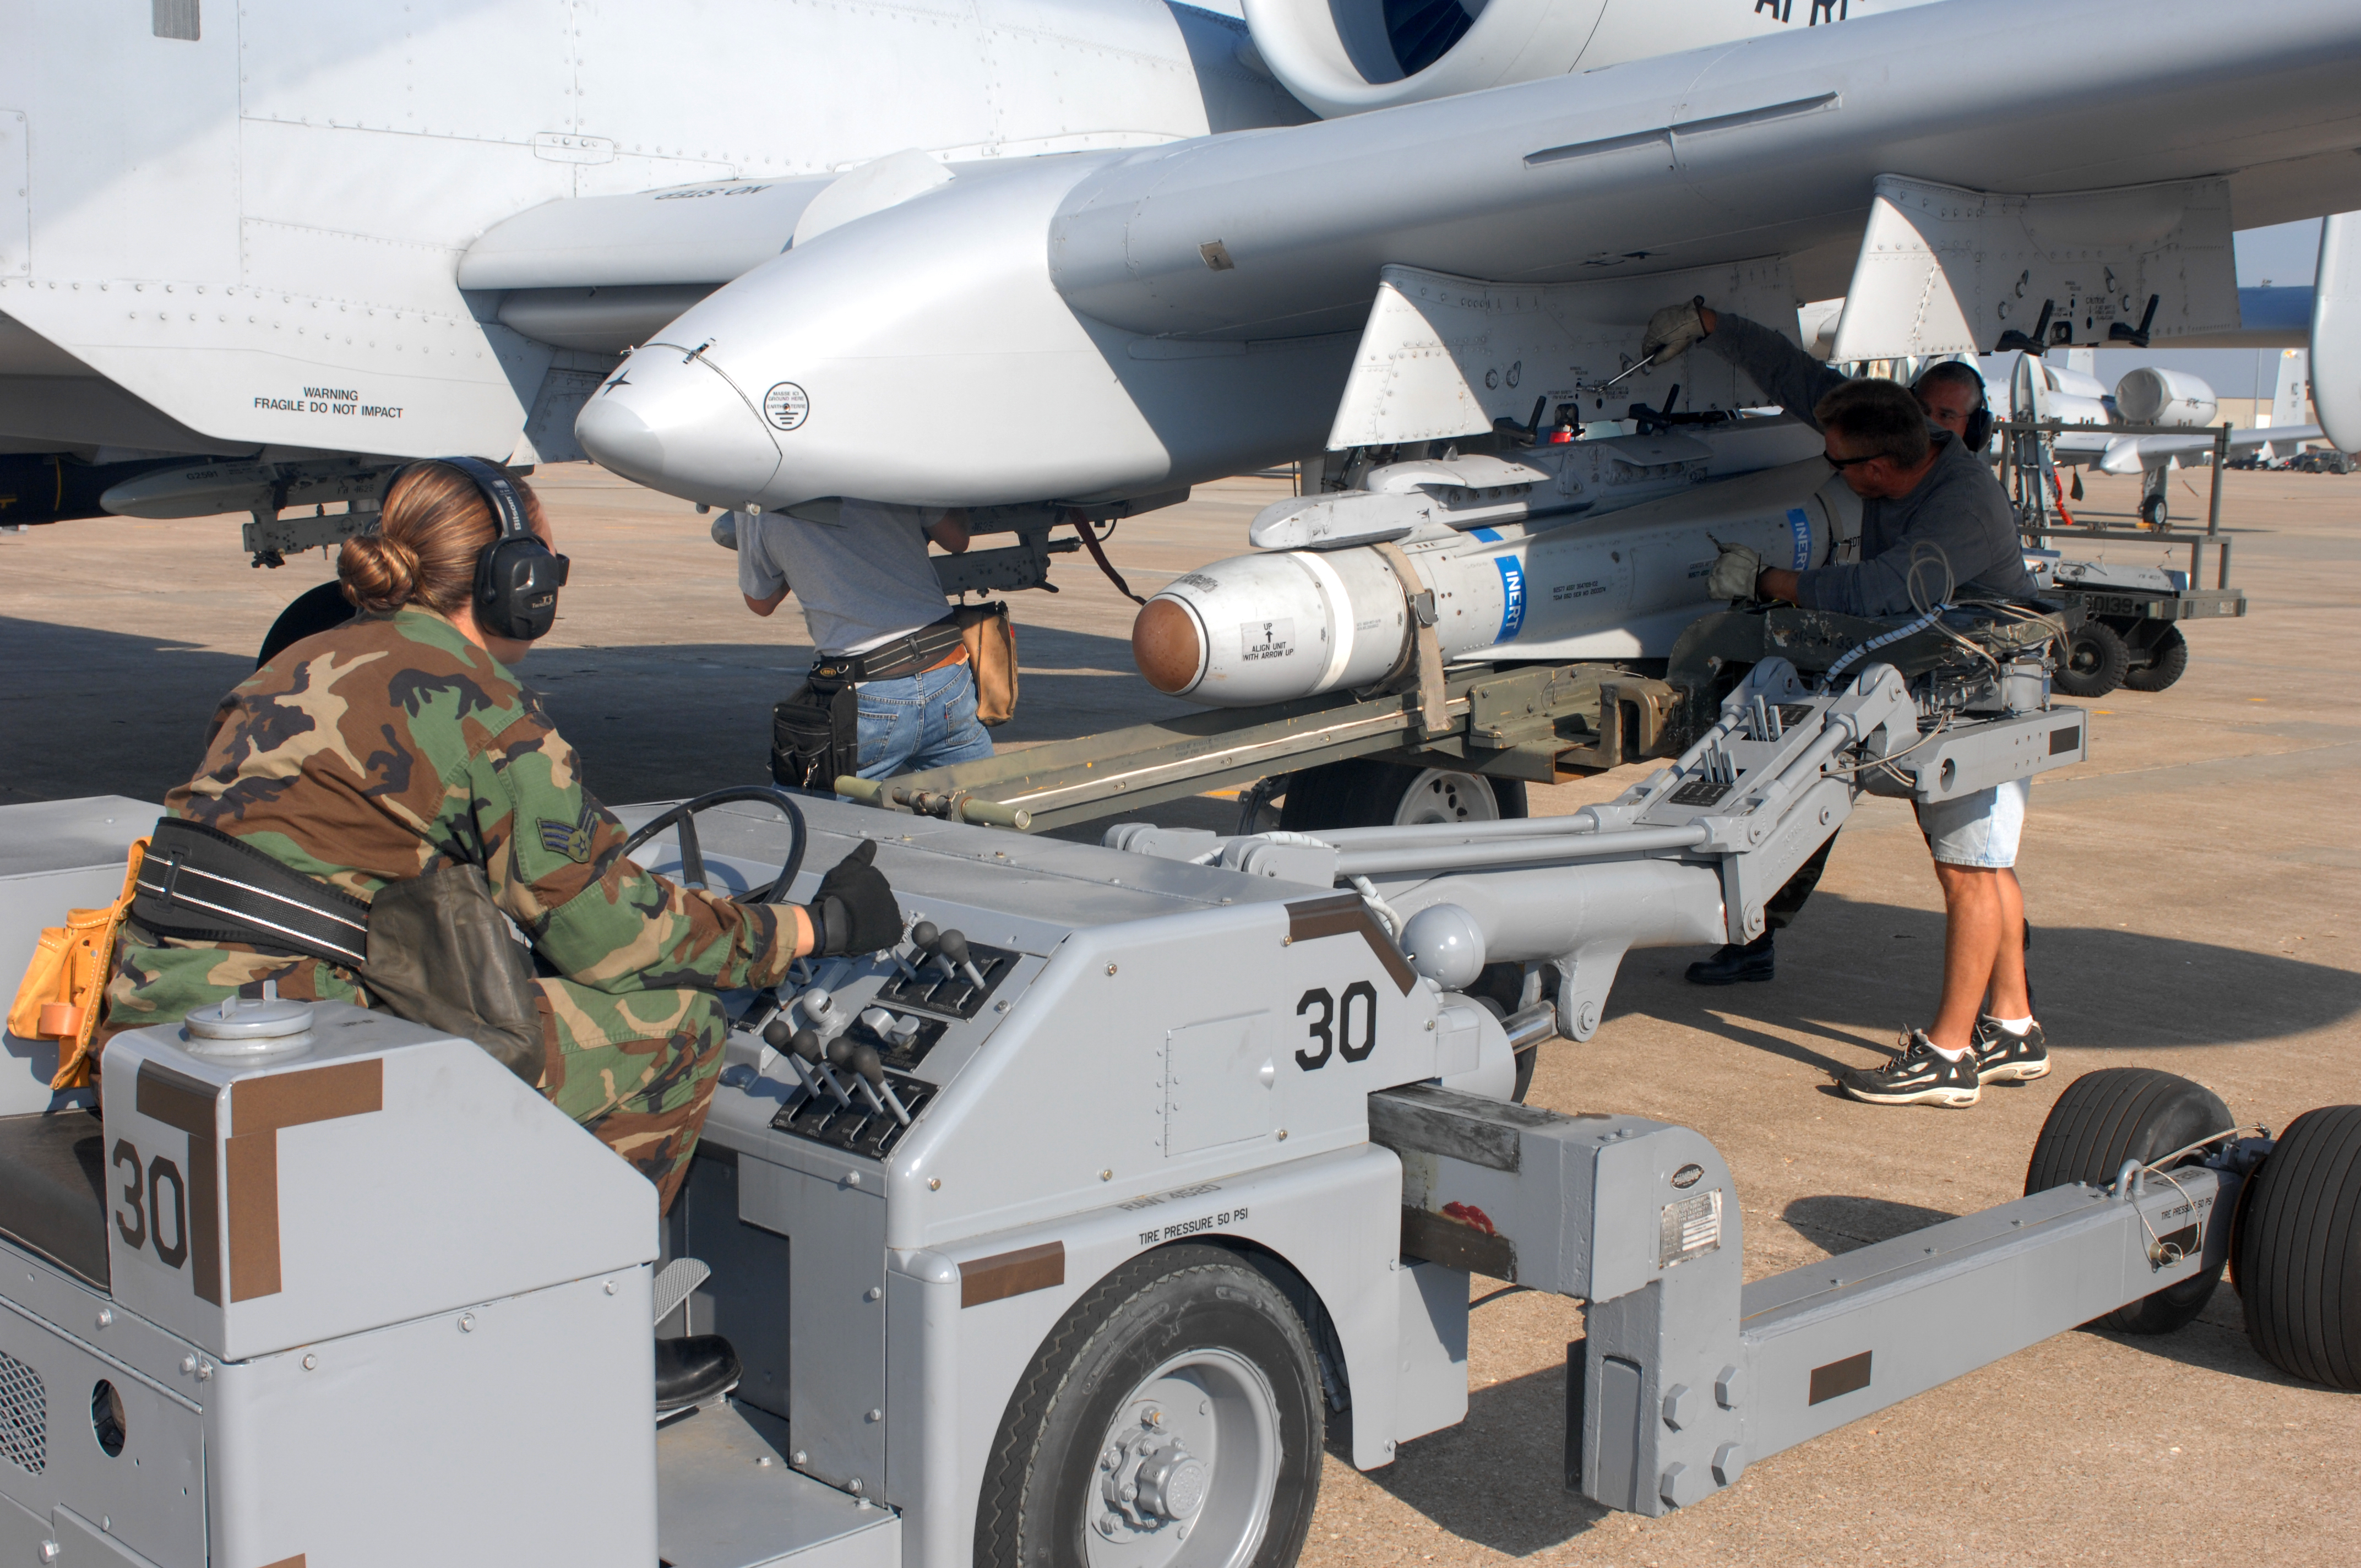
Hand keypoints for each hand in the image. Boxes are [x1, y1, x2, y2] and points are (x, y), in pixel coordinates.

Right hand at [809, 840, 902, 955]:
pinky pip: (890, 931)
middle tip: (851, 910)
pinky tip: (868, 934)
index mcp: (877, 877)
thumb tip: (871, 842)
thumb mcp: (844, 869)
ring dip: (873, 918)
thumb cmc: (834, 895)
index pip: (871, 883)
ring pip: (883, 914)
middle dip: (868, 903)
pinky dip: (882, 933)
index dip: (859, 891)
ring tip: (856, 924)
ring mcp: (891, 912)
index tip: (848, 897)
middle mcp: (888, 892)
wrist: (832, 922)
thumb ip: (860, 856)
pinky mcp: (892, 931)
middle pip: (879, 898)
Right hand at [1640, 296, 1710, 363]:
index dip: (1649, 354)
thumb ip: (1661, 358)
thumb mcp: (1674, 350)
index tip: (1653, 357)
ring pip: (1652, 330)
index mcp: (1654, 336)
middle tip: (1664, 347)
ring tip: (1668, 337)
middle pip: (1648, 339)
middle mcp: (1652, 326)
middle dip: (1654, 345)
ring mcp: (1656, 317)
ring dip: (1656, 335)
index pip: (1645, 348)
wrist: (1696, 317)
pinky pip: (1657, 322)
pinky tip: (1669, 329)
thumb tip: (1651, 362)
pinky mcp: (1661, 312)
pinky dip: (1660, 327)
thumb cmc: (1686, 334)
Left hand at [1707, 541, 1762, 600]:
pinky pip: (1710, 591)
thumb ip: (1731, 546)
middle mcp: (1717, 568)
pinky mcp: (1716, 592)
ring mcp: (1716, 580)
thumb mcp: (1744, 551)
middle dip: (1723, 572)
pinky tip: (1722, 591)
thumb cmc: (1754, 566)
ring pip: (1712, 579)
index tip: (1733, 569)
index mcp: (1723, 558)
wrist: (1758, 581)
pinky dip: (1715, 591)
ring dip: (1718, 581)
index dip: (1727, 565)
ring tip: (1729, 584)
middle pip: (1716, 570)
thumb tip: (1720, 546)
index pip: (1720, 561)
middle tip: (1733, 577)